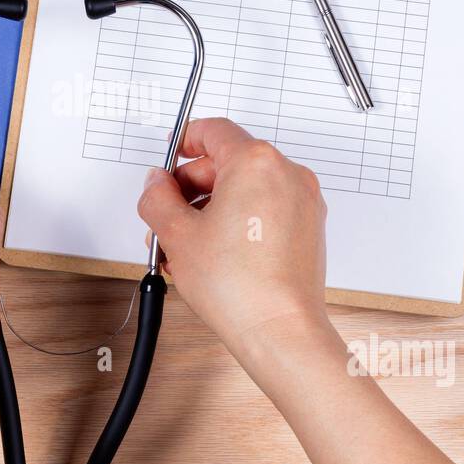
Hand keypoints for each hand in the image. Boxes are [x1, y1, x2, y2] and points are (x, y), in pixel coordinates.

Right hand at [138, 119, 463, 463]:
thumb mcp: (176, 235)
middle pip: (228, 162)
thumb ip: (157, 197)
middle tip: (164, 217)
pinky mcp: (308, 228)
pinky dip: (236, 222)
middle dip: (190, 189)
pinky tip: (210, 255)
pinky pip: (264, 210)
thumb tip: (156, 184)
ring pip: (245, 190)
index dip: (181, 142)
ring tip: (182, 247)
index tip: (167, 159)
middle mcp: (286, 174)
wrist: (280, 331)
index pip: (213, 131)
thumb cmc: (239, 286)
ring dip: (209, 210)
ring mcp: (302, 202)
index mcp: (256, 162)